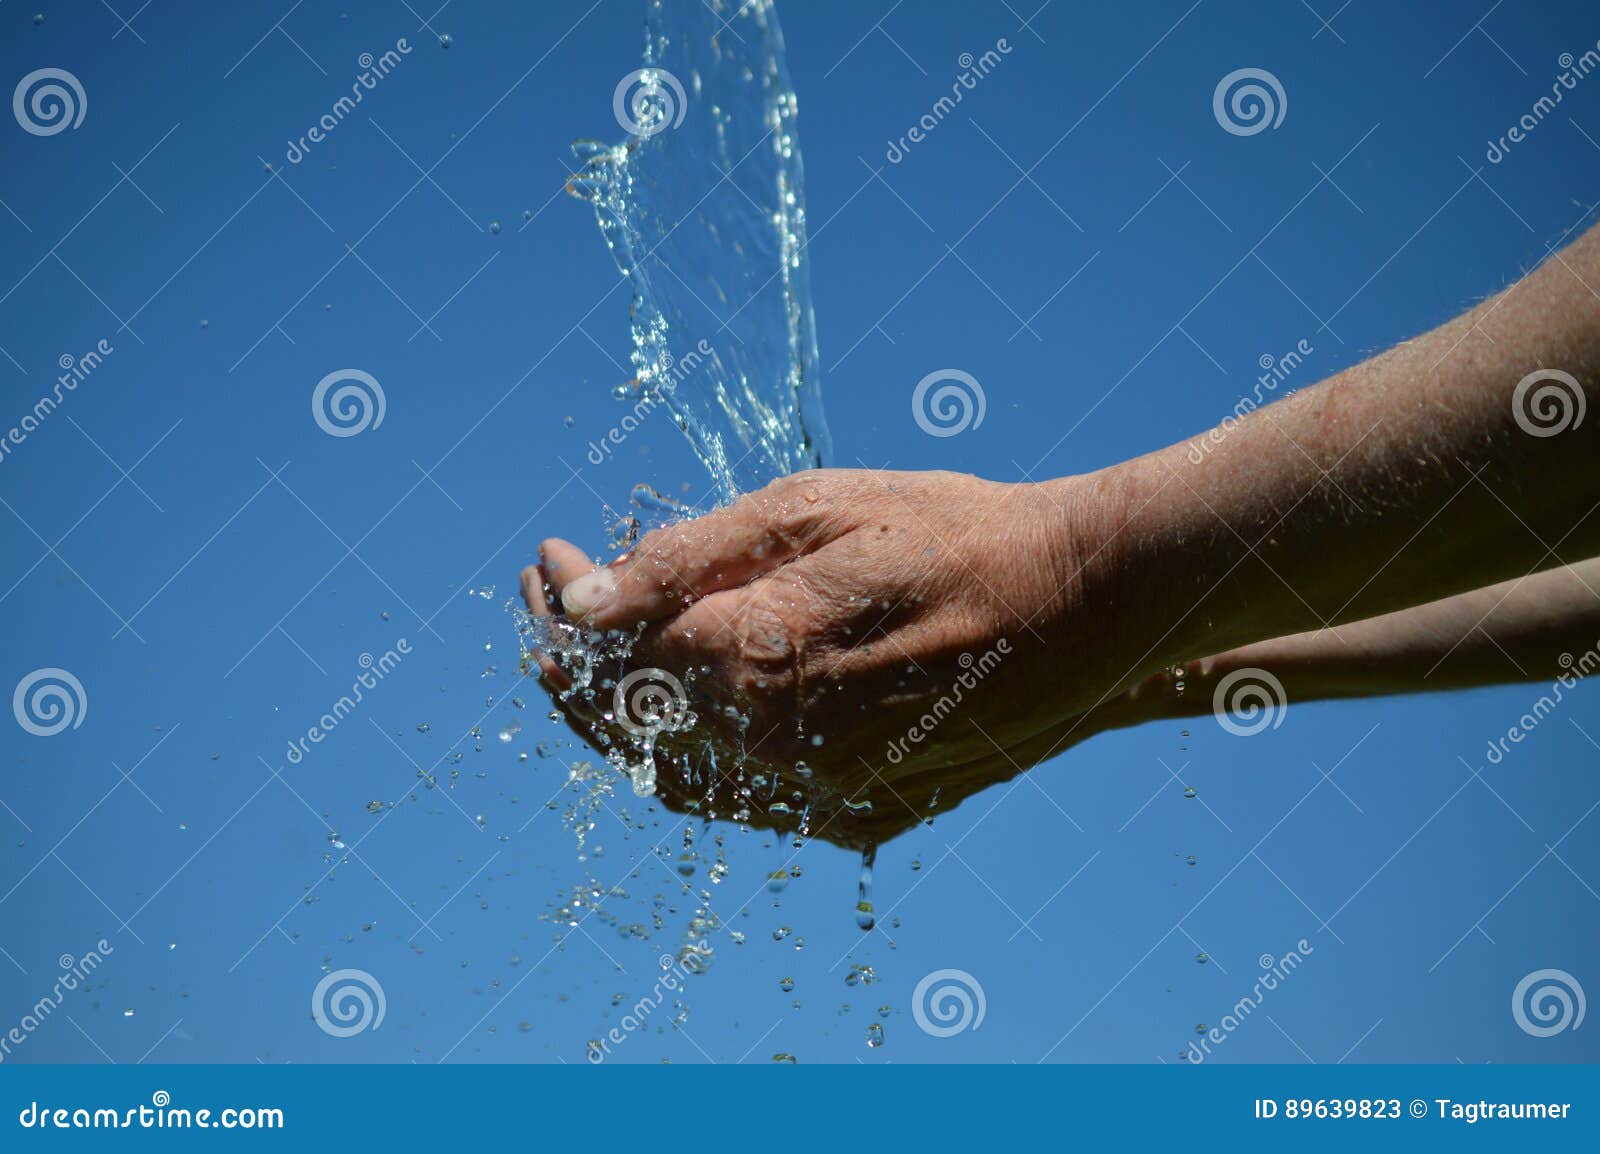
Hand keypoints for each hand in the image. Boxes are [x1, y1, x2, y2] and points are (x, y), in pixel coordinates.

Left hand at [520, 468, 1136, 844]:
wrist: (1082, 605)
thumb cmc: (951, 533)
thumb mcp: (818, 510)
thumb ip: (688, 558)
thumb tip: (579, 595)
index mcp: (755, 659)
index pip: (610, 650)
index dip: (563, 607)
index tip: (547, 561)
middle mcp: (776, 746)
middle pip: (628, 721)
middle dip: (570, 664)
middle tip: (549, 612)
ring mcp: (822, 794)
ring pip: (678, 772)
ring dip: (627, 714)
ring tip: (604, 659)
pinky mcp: (862, 816)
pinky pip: (747, 802)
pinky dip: (698, 758)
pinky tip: (691, 713)